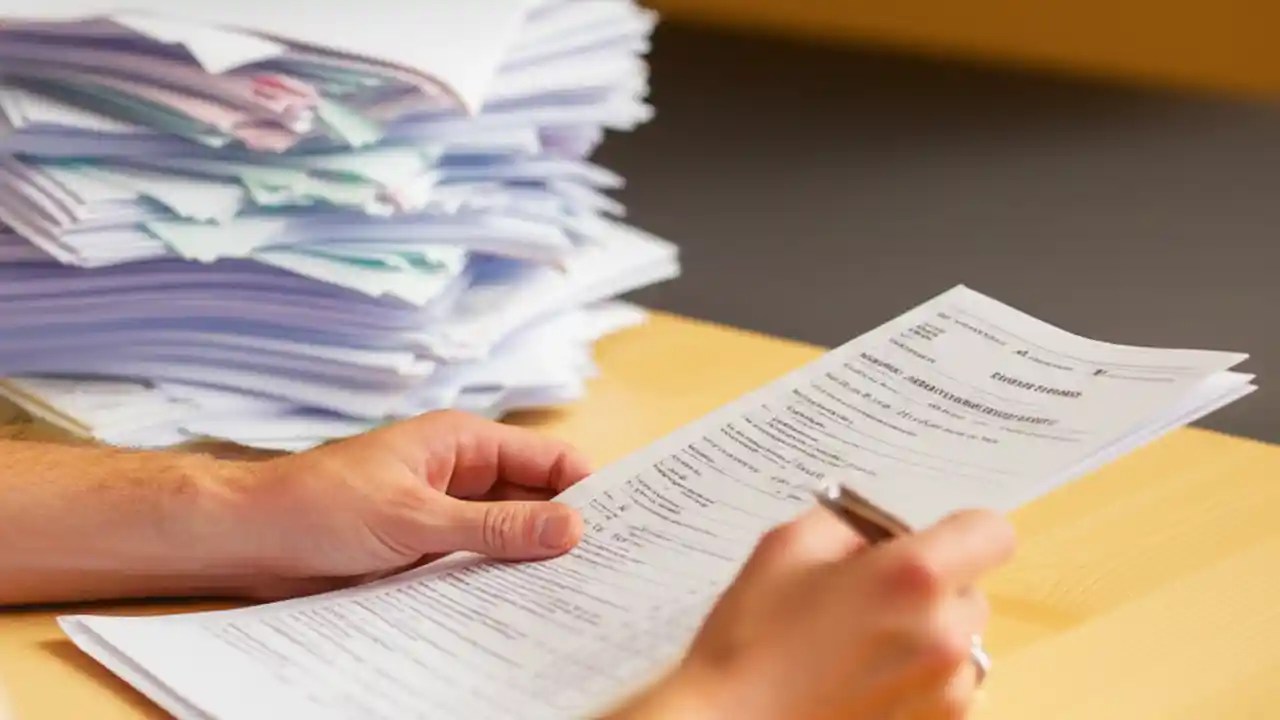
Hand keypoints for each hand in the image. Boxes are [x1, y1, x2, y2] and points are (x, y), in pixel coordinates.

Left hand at [227, 411, 591, 597]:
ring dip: (532, 562)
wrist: (249, 539)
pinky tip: (521, 608)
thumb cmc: (319, 506)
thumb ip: (494, 529)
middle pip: (534, 500)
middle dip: (565, 531)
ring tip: (575, 596)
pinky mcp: (427, 549)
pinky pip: (478, 563)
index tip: (625, 527)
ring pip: (508, 536)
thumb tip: (572, 529)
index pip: (547, 460)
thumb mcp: (415, 519)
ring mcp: (445, 513)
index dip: (587, 489)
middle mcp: (461, 474)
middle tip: (608, 571)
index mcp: (463, 442)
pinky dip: (499, 581)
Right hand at [611, 507, 1014, 719]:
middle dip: (930, 588)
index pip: (990, 533)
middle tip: (867, 597)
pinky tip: (861, 681)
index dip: (958, 532)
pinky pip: (947, 688)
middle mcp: (944, 635)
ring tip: (860, 647)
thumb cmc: (751, 642)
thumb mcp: (786, 548)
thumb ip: (846, 523)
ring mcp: (946, 692)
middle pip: (971, 591)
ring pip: (960, 644)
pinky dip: (917, 680)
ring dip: (926, 637)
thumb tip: (877, 531)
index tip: (923, 543)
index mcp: (913, 578)